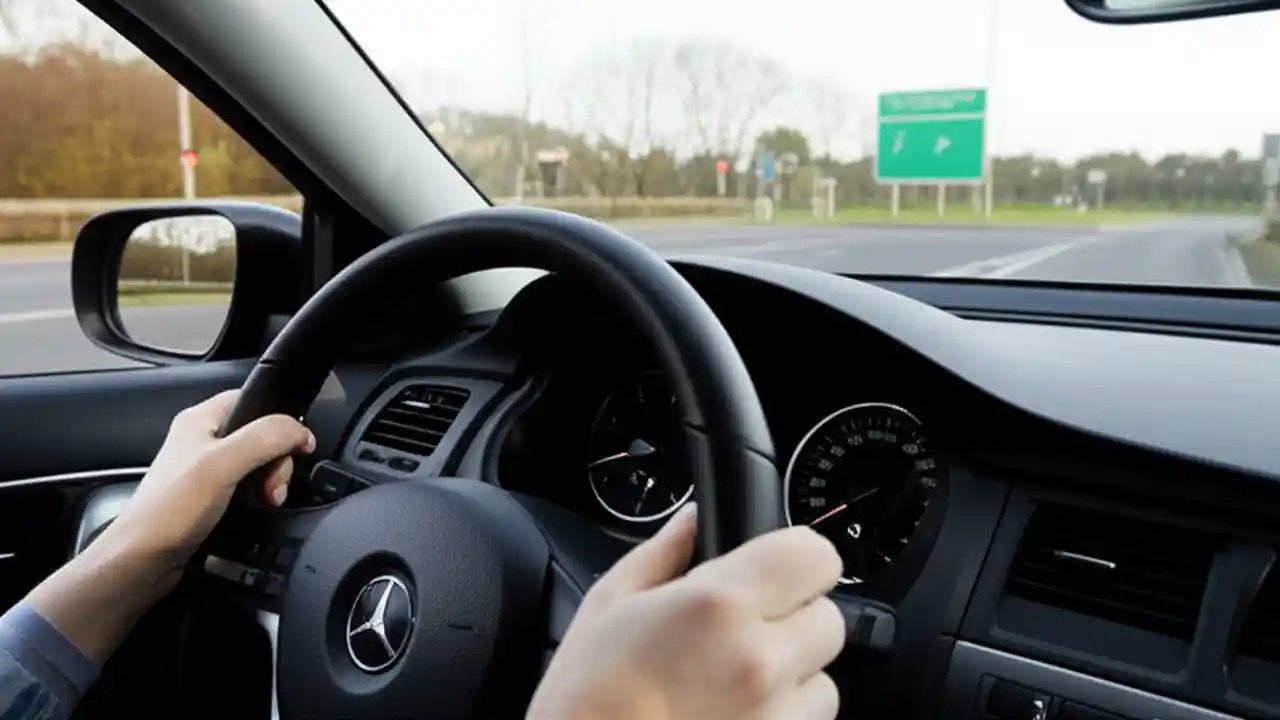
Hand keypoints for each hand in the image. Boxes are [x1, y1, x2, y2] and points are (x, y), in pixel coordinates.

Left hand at [27, 389, 313, 663]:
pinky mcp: (212, 496)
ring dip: (272, 481)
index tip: (296, 446)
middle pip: (262, 434)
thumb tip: (302, 431)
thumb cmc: (172, 510)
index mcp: (200, 419)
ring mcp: (207, 470)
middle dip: (278, 460)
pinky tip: (259, 509)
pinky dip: (260, 497)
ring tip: (268, 501)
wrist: (143, 562)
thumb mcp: (222, 464)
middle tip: (273, 486)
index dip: (280, 419)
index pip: (254, 400)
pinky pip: (249, 486)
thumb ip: (265, 439)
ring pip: (259, 462)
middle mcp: (204, 440)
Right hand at [527, 504, 844, 719]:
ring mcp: (774, 718)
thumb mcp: (608, 605)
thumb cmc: (584, 700)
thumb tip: (692, 520)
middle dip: (793, 621)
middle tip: (743, 633)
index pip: (815, 557)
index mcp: (717, 605)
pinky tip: (731, 716)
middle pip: (829, 620)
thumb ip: (662, 552)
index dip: (797, 558)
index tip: (777, 569)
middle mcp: (758, 661)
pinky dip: (780, 719)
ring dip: (794, 679)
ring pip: (825, 683)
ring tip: (733, 685)